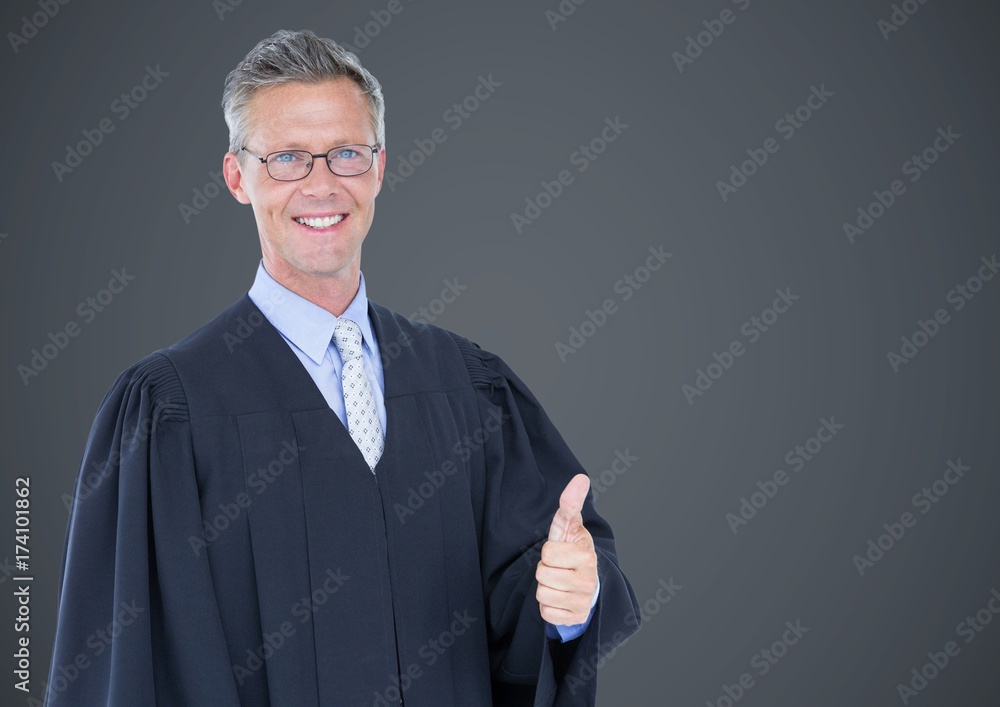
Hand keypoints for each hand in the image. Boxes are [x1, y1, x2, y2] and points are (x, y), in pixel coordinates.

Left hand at [535, 474, 597, 624]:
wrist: (586, 582)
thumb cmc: (571, 550)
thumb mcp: (569, 526)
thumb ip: (570, 503)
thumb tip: (580, 477)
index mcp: (586, 554)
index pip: (547, 553)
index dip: (548, 552)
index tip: (559, 553)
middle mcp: (589, 579)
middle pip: (542, 575)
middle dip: (545, 570)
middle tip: (557, 569)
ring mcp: (584, 601)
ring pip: (543, 594)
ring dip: (545, 589)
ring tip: (558, 583)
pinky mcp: (577, 618)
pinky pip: (547, 613)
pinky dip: (548, 607)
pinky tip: (560, 599)